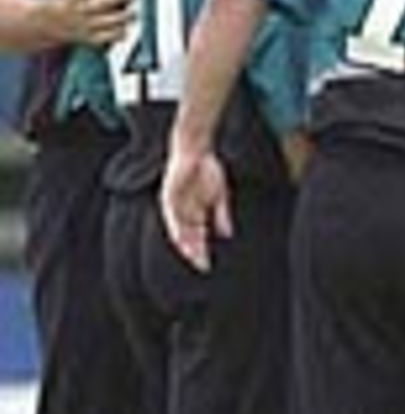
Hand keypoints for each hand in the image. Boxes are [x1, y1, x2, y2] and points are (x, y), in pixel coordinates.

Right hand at [60, 0, 134, 46]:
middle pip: (105, 2)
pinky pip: (108, 37)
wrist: (57, 23)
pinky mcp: (92, 38)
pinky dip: (120, 33)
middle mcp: (83, 9)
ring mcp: (87, 25)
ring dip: (125, 16)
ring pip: (109, 21)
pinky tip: (126, 27)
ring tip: (134, 11)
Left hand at [159, 140, 232, 271]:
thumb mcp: (219, 194)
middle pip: (186, 235)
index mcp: (193, 211)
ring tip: (190, 254)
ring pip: (177, 227)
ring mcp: (174, 202)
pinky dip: (176, 224)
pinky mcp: (168, 194)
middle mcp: (181, 210)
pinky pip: (171, 213)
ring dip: (183, 241)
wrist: (196, 148)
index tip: (206, 265)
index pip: (195, 236)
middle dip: (193, 250)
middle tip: (200, 263)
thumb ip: (221, 214)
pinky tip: (180, 234)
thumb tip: (226, 234)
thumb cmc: (207, 170)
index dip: (200, 251)